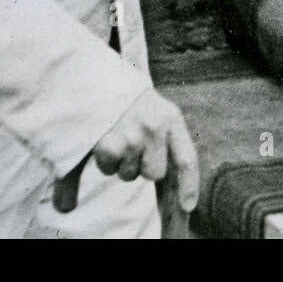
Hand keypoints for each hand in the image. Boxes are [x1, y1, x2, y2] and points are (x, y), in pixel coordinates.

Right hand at [90, 87, 199, 212]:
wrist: (94, 75)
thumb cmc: (127, 98)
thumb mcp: (155, 109)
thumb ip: (165, 139)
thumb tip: (163, 177)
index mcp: (171, 118)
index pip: (187, 158)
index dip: (189, 185)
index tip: (188, 206)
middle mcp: (155, 128)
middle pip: (154, 173)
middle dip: (141, 167)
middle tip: (130, 144)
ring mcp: (132, 137)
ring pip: (128, 174)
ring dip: (118, 163)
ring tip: (113, 136)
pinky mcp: (109, 144)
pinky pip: (108, 169)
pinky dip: (102, 161)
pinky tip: (100, 141)